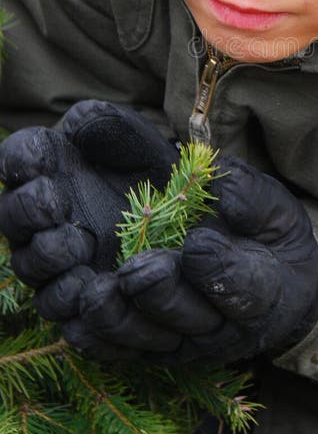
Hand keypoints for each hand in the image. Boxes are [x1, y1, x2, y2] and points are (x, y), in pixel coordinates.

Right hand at [0, 101, 178, 301]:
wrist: (185, 209)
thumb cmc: (146, 165)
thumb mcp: (133, 137)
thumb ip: (102, 123)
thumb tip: (76, 126)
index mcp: (45, 169)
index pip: (16, 159)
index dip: (22, 160)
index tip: (44, 158)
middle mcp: (40, 217)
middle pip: (12, 217)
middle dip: (29, 210)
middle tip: (57, 204)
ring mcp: (56, 260)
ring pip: (30, 267)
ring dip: (49, 257)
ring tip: (79, 243)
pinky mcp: (79, 297)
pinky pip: (59, 309)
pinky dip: (71, 300)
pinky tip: (94, 286)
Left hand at [60, 156, 317, 363]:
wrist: (274, 288)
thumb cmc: (271, 239)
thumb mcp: (277, 211)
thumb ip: (252, 197)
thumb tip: (221, 181)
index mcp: (261, 292)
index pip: (240, 289)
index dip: (217, 268)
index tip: (196, 241)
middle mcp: (222, 327)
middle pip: (187, 318)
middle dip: (159, 293)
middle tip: (134, 269)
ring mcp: (186, 344)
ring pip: (148, 341)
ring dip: (119, 320)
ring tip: (95, 292)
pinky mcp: (155, 350)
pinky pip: (122, 353)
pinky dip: (97, 340)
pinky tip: (75, 319)